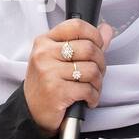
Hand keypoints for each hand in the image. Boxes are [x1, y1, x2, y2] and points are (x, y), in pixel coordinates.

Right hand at [23, 18, 113, 137]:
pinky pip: (87, 89)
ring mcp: (49, 72)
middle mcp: (44, 54)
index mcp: (45, 41)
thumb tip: (107, 30)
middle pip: (89, 48)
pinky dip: (93, 97)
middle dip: (100, 63)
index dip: (94, 35)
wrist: (31, 112)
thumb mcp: (60, 59)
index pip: (76, 26)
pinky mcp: (56, 91)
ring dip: (97, 82)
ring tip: (91, 88)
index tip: (98, 45)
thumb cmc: (47, 84)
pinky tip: (87, 100)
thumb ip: (85, 43)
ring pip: (91, 70)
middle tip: (96, 73)